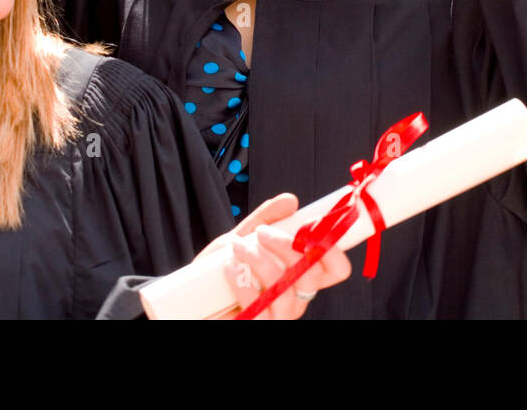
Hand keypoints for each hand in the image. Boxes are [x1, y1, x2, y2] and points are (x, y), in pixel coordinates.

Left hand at [205, 193, 351, 319]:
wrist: (189, 301)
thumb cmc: (221, 272)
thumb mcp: (244, 238)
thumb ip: (266, 218)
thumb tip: (291, 200)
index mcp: (301, 277)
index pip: (336, 269)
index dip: (332, 249)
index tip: (310, 227)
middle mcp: (296, 299)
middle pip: (312, 276)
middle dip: (287, 247)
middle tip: (262, 233)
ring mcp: (278, 317)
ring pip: (286, 290)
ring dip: (260, 262)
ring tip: (237, 248)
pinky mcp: (257, 325)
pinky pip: (260, 308)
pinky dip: (244, 283)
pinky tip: (229, 267)